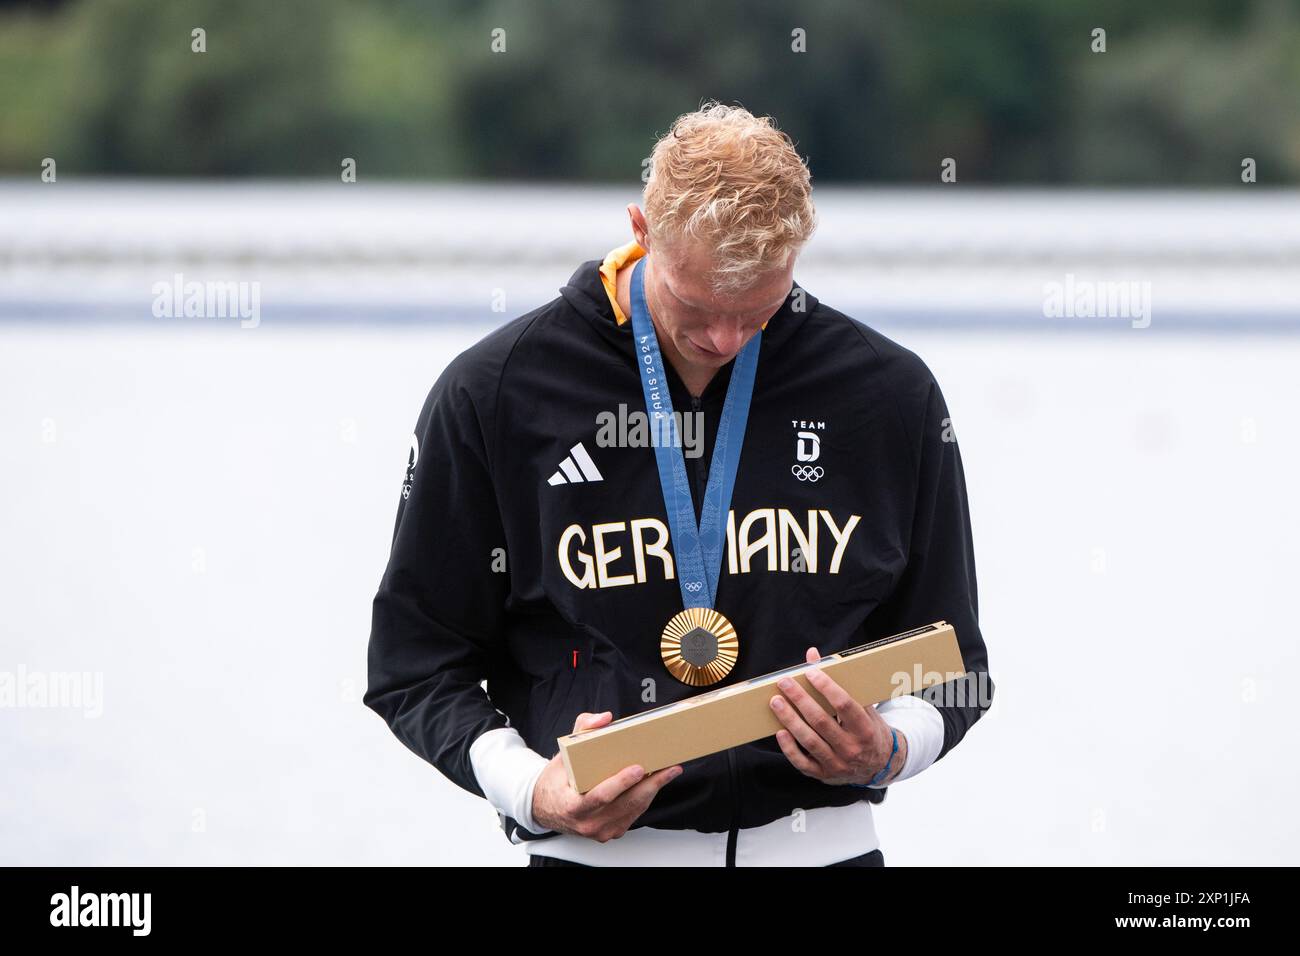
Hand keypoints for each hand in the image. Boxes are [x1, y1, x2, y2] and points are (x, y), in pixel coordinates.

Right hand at [531, 711, 683, 840]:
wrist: (546, 808)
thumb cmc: (555, 782)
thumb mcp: (563, 754)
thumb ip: (582, 730)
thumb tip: (604, 718)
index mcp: (572, 806)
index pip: (600, 796)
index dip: (621, 783)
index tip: (639, 769)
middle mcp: (588, 822)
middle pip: (625, 804)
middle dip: (651, 784)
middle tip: (668, 768)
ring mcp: (601, 831)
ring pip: (633, 809)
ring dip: (653, 790)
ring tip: (669, 772)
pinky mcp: (611, 832)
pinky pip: (633, 815)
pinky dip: (645, 798)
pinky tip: (654, 784)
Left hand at [768, 646, 907, 786]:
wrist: (880, 765)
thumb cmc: (868, 730)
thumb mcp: (864, 708)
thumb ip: (840, 683)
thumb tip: (813, 656)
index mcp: (865, 729)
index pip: (843, 704)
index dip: (826, 687)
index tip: (810, 672)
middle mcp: (852, 748)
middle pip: (821, 721)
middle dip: (800, 699)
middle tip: (785, 683)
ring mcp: (837, 764)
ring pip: (809, 741)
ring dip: (790, 719)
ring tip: (776, 701)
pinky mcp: (824, 774)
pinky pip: (803, 763)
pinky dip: (789, 748)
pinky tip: (780, 732)